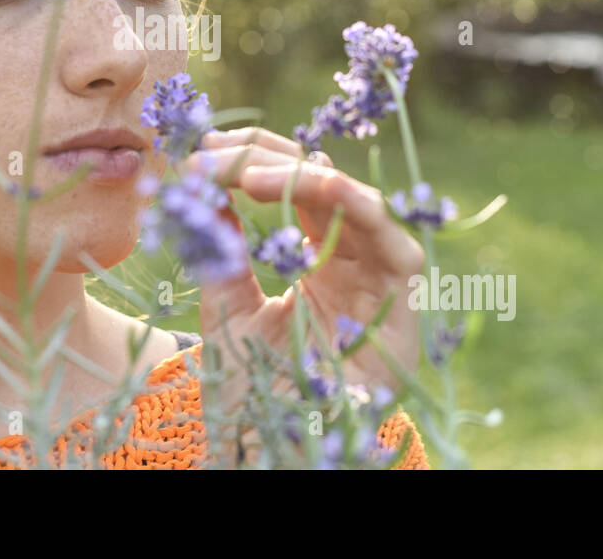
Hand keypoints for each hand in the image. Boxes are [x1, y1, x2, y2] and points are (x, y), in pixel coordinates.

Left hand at [180, 127, 425, 462]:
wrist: (277, 451)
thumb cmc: (253, 391)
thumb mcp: (226, 308)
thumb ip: (220, 250)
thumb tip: (203, 186)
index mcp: (316, 258)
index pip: (291, 187)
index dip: (249, 160)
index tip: (199, 151)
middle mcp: (351, 262)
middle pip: (321, 182)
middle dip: (264, 159)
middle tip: (213, 156)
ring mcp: (379, 281)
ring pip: (358, 202)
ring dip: (305, 177)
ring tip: (250, 174)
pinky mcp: (403, 309)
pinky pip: (395, 245)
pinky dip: (362, 208)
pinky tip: (323, 185)